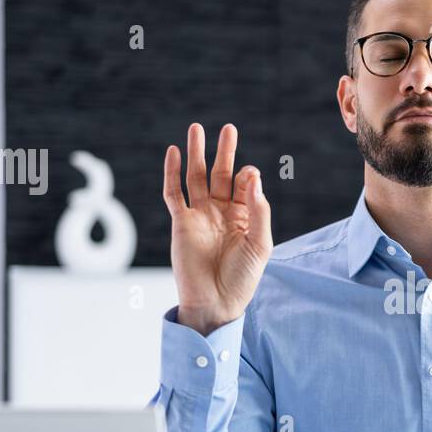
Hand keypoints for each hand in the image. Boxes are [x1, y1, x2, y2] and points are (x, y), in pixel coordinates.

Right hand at [162, 123, 271, 335]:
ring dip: (196, 154)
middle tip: (228, 129)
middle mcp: (221, 212)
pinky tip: (173, 152)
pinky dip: (171, 172)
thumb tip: (253, 178)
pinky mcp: (180, 222)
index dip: (248, 177)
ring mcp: (200, 215)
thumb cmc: (242, 278)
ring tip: (196, 129)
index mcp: (244, 216)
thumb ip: (259, 211)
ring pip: (196, 177)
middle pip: (221, 174)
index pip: (246, 185)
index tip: (249, 177)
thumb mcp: (260, 244)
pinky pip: (174, 193)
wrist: (215, 302)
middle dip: (224, 152)